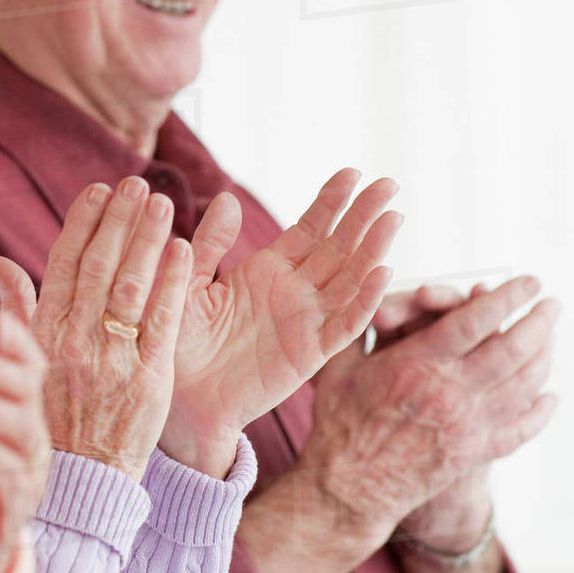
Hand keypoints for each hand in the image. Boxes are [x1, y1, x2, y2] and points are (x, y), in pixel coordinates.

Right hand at [0, 176, 192, 479]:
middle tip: (136, 183)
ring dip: (147, 239)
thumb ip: (18, 307)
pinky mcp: (151, 378)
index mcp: (45, 333)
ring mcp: (115, 358)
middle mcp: (77, 339)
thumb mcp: (23, 362)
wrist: (81, 477)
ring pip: (131, 285)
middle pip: (100, 266)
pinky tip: (182, 248)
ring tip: (161, 202)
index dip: (81, 223)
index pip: (64, 264)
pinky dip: (172, 282)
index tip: (98, 189)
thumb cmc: (49, 416)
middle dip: (118, 220)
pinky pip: (162, 322)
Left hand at [158, 169, 401, 476]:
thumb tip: (227, 197)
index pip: (309, 228)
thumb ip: (212, 243)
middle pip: (339, 246)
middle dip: (364, 215)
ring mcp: (307, 321)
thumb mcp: (191, 282)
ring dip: (373, 249)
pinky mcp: (311, 353)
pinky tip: (383, 272)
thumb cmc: (181, 342)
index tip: (351, 172)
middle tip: (389, 183)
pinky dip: (364, 300)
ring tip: (392, 217)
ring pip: (350, 279)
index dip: (331, 201)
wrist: (181, 400)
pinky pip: (344, 324)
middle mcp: (295, 291)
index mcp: (268, 269)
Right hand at [300, 275, 559, 546]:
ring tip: (552, 336)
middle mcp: (449, 392)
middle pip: (511, 349)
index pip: (474, 320)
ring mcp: (467, 425)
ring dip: (544, 356)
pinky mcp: (474, 453)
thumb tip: (369, 283)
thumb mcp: (338, 363)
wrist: (348, 489)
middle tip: (552, 304)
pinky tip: (549, 395)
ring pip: (523, 385)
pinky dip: (540, 410)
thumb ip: (359, 322)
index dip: (506, 298)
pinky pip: (521, 429)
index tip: (528, 282)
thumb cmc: (338, 421)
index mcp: (415, 364)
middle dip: (537, 322)